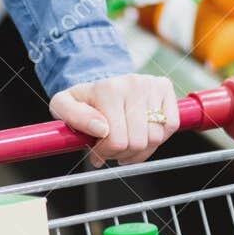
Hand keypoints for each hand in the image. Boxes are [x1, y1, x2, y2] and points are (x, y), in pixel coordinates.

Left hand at [49, 75, 179, 167]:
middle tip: (112, 150)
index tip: (97, 153)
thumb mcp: (63, 106)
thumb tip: (100, 129)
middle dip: (122, 154)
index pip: (116, 140)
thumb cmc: (83, 99)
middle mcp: (132, 84)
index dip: (106, 154)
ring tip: (126, 145)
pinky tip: (143, 135)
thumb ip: (74, 117)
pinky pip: (170, 126)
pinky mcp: (165, 87)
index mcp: (107, 89)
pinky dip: (158, 138)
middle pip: (137, 142)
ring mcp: (151, 85)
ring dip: (140, 150)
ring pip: (156, 137)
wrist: (100, 80)